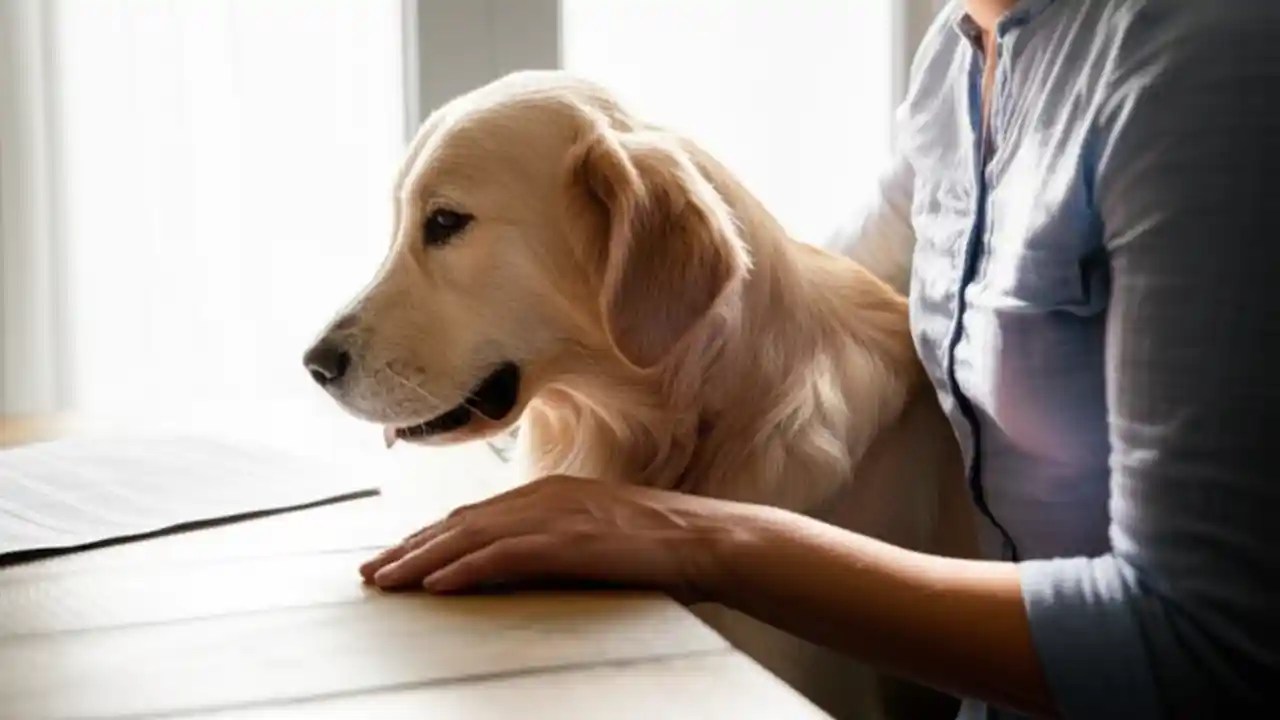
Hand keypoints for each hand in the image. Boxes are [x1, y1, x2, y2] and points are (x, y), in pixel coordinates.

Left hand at [359, 474, 770, 601]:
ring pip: (471, 537)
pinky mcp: (570, 543)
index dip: (429, 536)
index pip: (473, 516)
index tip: (395, 556)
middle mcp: (543, 498)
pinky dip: (466, 569)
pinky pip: (504, 557)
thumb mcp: (596, 532)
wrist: (706, 539)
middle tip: (369, 573)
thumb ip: (555, 539)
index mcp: (549, 493)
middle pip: (459, 523)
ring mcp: (556, 518)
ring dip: (421, 559)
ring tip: (384, 580)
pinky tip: (436, 584)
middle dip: (409, 548)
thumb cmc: (658, 542)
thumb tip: (518, 561)